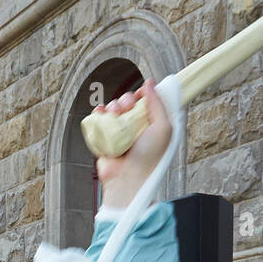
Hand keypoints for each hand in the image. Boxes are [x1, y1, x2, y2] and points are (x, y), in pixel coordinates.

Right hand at [95, 80, 172, 206]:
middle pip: (128, 101)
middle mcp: (135, 126)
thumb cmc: (149, 158)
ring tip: (115, 116)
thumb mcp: (163, 128)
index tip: (141, 96)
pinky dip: (98, 113)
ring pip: (113, 107)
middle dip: (126, 100)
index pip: (146, 100)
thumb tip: (150, 82)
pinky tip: (100, 113)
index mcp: (151, 123)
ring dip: (113, 106)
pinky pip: (99, 118)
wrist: (128, 178)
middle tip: (127, 108)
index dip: (142, 94)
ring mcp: (119, 132)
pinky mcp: (104, 137)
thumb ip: (158, 104)